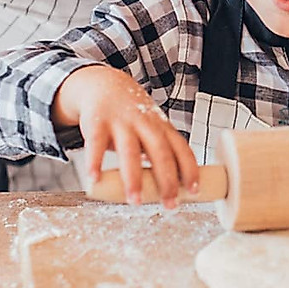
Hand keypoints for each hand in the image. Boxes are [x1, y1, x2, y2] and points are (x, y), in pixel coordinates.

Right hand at [53, 65, 199, 208]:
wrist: (103, 84)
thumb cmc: (131, 112)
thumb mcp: (151, 126)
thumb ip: (159, 151)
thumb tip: (169, 187)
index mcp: (161, 126)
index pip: (181, 148)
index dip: (190, 169)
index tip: (194, 190)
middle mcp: (144, 123)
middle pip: (160, 151)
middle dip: (167, 180)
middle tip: (169, 204)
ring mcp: (121, 121)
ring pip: (130, 151)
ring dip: (133, 178)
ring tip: (134, 200)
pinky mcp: (97, 121)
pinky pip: (96, 143)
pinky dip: (95, 162)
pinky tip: (95, 179)